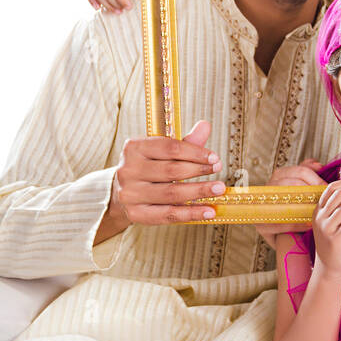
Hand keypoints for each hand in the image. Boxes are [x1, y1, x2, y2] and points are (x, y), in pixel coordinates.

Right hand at [109, 119, 225, 226]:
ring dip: (199, 191)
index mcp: (135, 148)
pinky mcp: (136, 214)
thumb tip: (205, 126)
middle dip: (198, 170)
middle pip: (171, 170)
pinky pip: (168, 215)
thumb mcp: (161, 152)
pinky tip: (208, 211)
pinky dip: (191, 213)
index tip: (214, 158)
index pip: (170, 148)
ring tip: (219, 189)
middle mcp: (129, 170)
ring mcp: (130, 194)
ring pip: (171, 193)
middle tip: (218, 170)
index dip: (195, 152)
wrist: (121, 192)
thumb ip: (184, 142)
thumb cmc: (147, 167)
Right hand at [254, 160, 326, 244]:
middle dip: (310, 190)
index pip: (298, 171)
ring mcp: (261, 208)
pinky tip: (308, 225)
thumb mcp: (302, 190)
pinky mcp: (262, 226)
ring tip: (315, 211)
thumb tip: (318, 165)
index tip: (326, 187)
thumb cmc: (296, 210)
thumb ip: (308, 174)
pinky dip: (296, 224)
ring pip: (283, 202)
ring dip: (302, 207)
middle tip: (323, 199)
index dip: (315, 178)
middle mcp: (267, 190)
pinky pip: (280, 223)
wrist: (288, 238)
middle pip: (291, 183)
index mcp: (278, 177)